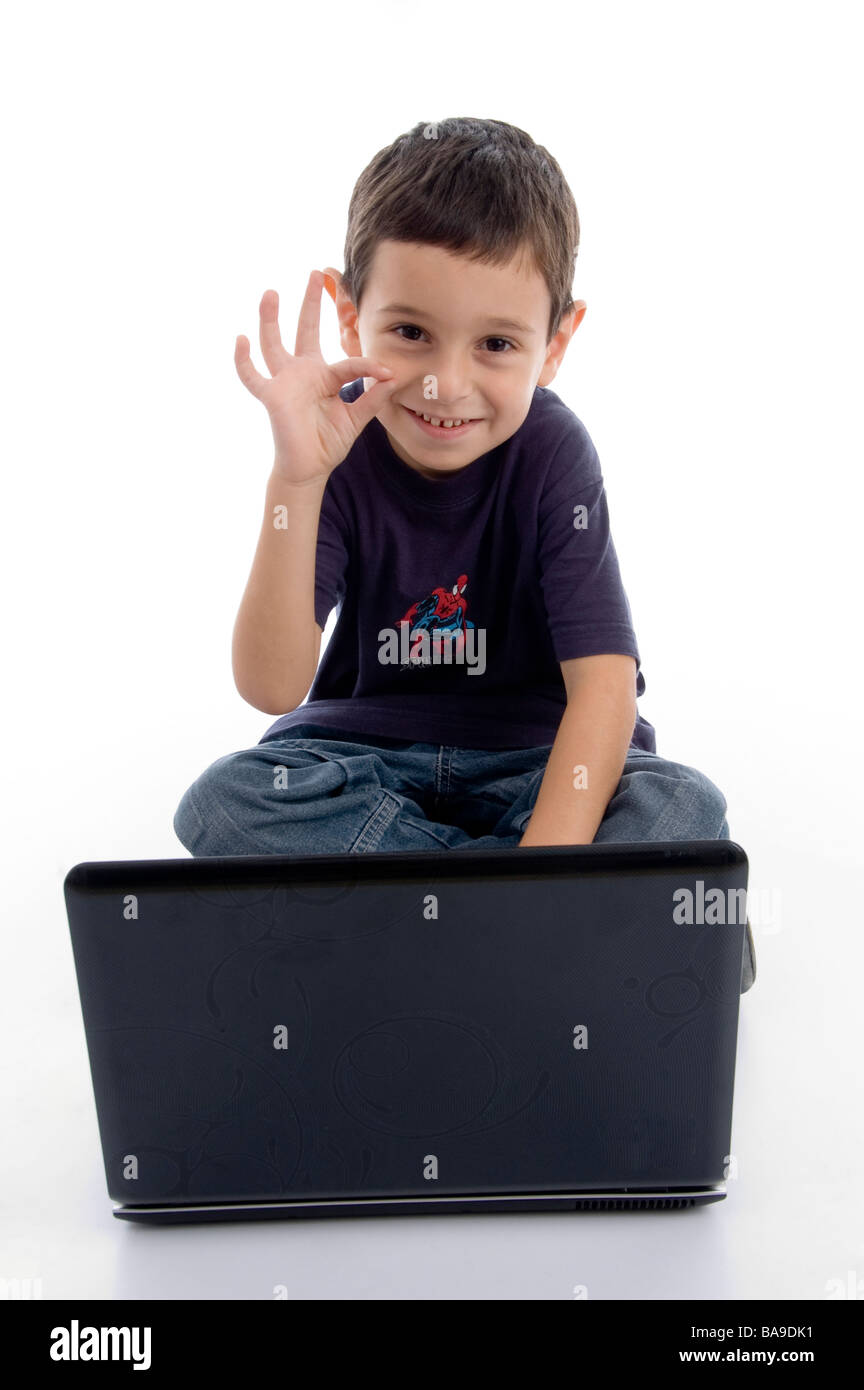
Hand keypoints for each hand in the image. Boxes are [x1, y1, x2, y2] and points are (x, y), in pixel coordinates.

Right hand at [234, 271, 396, 486]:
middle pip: (304, 329)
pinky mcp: (272, 396)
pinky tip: (241, 339)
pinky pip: (252, 376)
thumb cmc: (328, 442)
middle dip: (310, 302)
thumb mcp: (356, 418)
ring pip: (273, 344)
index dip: (368, 365)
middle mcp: (303, 372)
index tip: (388, 372)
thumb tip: (393, 376)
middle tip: (316, 273)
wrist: (309, 468)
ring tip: (270, 293)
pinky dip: (244, 360)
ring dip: (270, 318)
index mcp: (324, 376)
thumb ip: (373, 398)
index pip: (348, 361)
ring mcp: (285, 382)